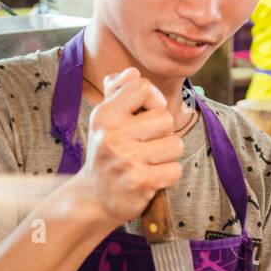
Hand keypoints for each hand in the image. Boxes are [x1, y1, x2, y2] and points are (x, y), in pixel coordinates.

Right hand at [70, 67, 183, 225]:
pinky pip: (175, 170)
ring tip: (149, 162)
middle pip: (166, 118)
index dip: (153, 100)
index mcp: (105, 115)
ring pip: (175, 145)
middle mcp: (113, 135)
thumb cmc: (106, 153)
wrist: (94, 197)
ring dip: (168, 156)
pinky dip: (168, 175)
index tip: (146, 115)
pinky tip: (152, 178)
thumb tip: (131, 72)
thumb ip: (118, 92)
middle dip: (163, 133)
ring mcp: (127, 160)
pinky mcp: (140, 182)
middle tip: (147, 145)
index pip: (143, 87)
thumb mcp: (105, 120)